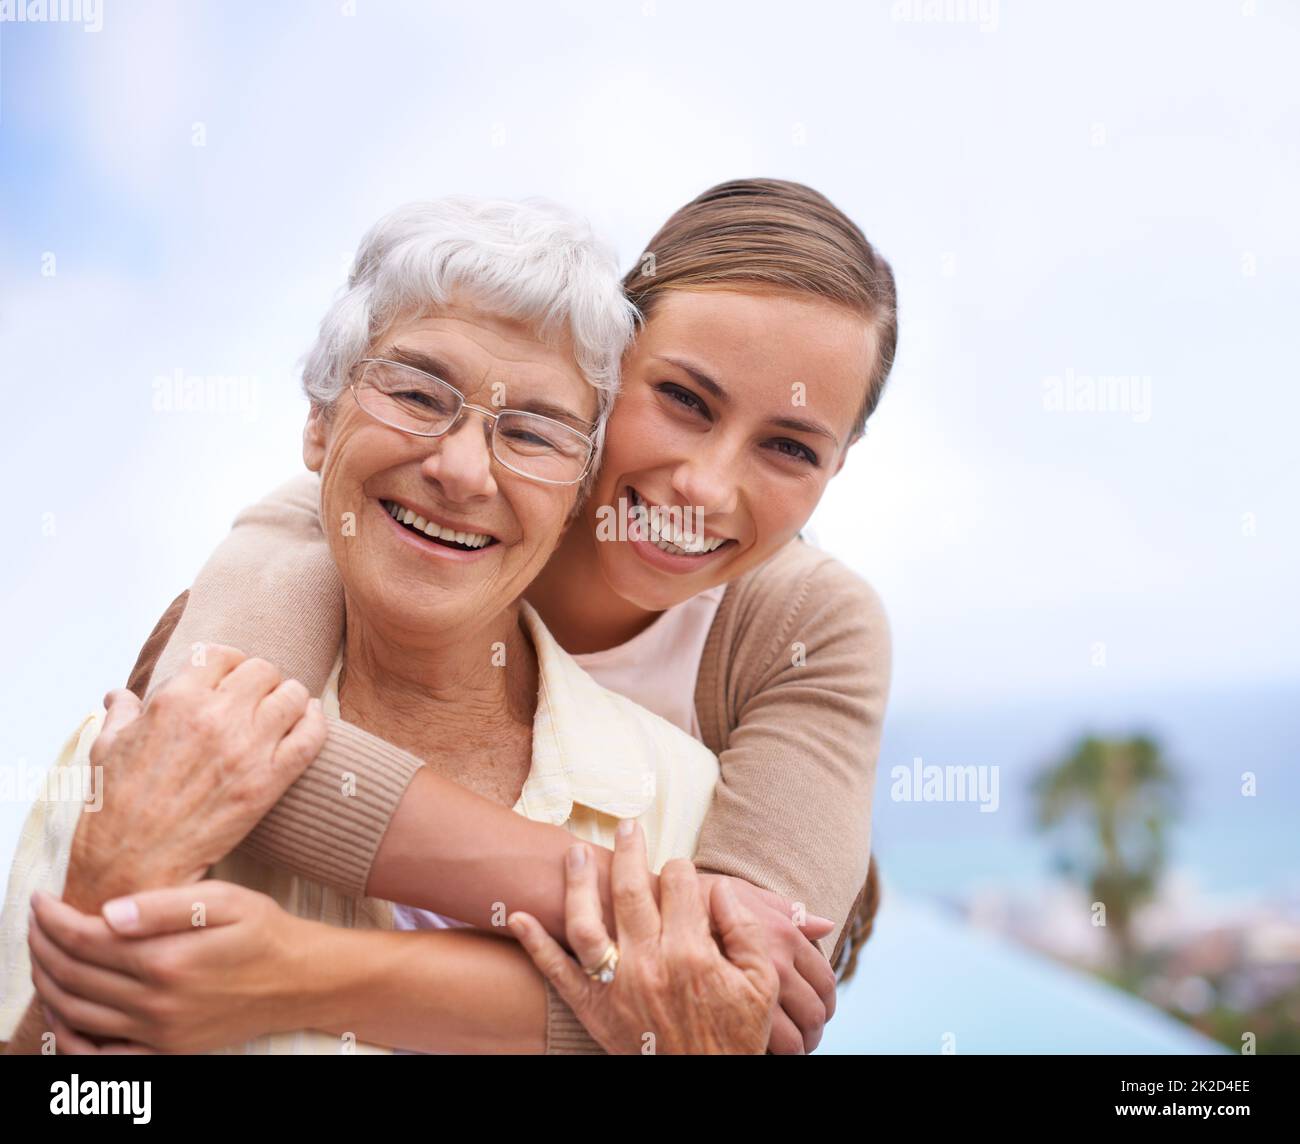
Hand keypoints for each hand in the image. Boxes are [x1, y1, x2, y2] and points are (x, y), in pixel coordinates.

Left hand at [28, 882, 310, 1053]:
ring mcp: (159, 1032)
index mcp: (167, 959)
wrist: (303, 981)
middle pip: (74, 976)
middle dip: (43, 947)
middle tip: (34, 922)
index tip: (40, 899)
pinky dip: (69, 1038)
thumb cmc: (266, 932)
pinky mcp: (166, 1050)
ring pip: (77, 1014)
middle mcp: (156, 1002)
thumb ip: (165, 905)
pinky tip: (61, 1014)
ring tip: (40, 957)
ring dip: (46, 984)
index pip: (86, 939)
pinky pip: (100, 1056)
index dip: (54, 919)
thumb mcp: (226, 900)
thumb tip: (109, 913)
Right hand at [65, 645, 325, 909]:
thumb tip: (119, 695)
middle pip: (264, 670)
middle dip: (261, 681)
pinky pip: (312, 736)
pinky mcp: (268, 781)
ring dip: (290, 699)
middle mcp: (215, 717)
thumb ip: (122, 713)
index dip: (230, 666)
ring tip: (282, 712)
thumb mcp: (107, 748)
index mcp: (176, 700)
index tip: (230, 681)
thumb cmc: (114, 805)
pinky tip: (308, 722)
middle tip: (256, 699)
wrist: (131, 862)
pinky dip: (316, 723)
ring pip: (293, 695)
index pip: (224, 656)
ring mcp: (246, 748)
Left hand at [508, 822, 778, 1053]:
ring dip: (577, 883)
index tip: (681, 872)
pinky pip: (557, 973)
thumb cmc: (736, 1035)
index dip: (681, 870)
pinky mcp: (593, 1010)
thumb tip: (723, 889)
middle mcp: (650, 964)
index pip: (680, 885)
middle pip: (631, 890)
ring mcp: (616, 986)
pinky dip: (534, 944)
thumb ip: (746, 930)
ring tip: (574, 852)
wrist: (707, 1085)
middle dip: (628, 851)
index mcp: (693, 953)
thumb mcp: (761, 983)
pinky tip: (517, 916)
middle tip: (626, 826)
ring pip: (587, 922)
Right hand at [696, 873, 837, 1053]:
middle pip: (814, 1013)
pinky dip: (766, 1053)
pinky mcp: (726, 1017)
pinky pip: (763, 1047)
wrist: (650, 910)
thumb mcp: (741, 893)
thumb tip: (825, 925)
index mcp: (783, 935)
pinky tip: (754, 1047)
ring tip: (783, 1050)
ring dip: (795, 1048)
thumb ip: (782, 910)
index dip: (826, 1000)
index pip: (825, 979)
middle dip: (813, 1032)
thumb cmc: (696, 900)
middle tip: (803, 1037)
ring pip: (793, 1040)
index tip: (816, 1009)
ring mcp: (750, 992)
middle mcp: (774, 963)